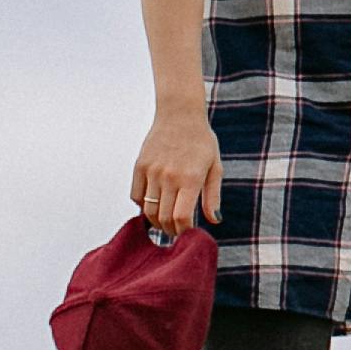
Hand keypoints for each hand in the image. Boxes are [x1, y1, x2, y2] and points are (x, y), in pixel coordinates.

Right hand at [131, 105, 222, 232]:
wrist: (179, 114)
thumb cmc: (201, 141)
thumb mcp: (214, 167)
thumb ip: (212, 196)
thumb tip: (214, 221)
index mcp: (190, 178)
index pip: (182, 217)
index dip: (184, 231)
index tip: (188, 235)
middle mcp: (169, 176)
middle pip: (164, 218)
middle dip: (171, 231)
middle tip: (176, 234)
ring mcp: (151, 171)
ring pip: (148, 210)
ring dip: (156, 223)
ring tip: (165, 224)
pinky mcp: (139, 167)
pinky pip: (136, 196)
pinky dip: (142, 207)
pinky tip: (153, 206)